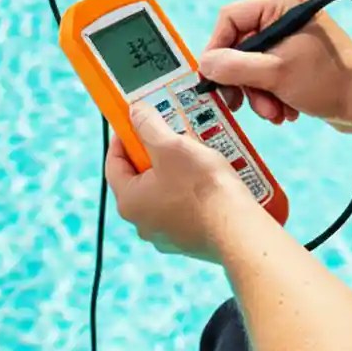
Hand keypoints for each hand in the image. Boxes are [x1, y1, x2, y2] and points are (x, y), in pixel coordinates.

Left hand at [105, 102, 260, 262]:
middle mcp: (142, 223)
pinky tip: (208, 179)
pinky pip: (183, 208)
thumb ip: (148, 126)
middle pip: (139, 178)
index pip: (114, 163)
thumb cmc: (202, 188)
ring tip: (195, 154)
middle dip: (154, 153)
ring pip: (163, 193)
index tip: (135, 122)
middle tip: (171, 135)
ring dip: (175, 172)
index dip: (123, 138)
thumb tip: (135, 111)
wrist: (237, 228)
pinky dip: (191, 192)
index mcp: (129, 201)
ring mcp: (166, 234)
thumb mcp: (172, 146)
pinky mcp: (188, 239)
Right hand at [199, 0, 351, 133]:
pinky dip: (271, 94)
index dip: (216, 50)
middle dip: (243, 80)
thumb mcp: (276, 74)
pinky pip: (268, 73)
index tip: (212, 79)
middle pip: (239, 45)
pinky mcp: (297, 56)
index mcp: (282, 2)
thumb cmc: (331, 82)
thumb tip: (204, 65)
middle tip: (242, 105)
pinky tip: (286, 111)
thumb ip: (235, 67)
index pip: (230, 19)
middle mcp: (285, 12)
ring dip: (258, 93)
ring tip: (275, 113)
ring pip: (252, 64)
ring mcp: (291, 35)